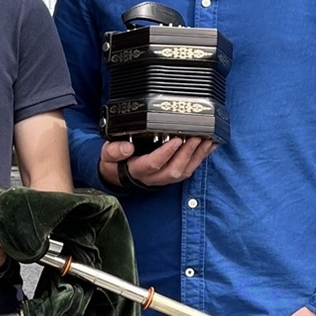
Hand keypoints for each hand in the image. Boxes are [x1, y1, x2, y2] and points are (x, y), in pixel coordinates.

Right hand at [99, 137, 214, 189]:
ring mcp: (164, 178)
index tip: (176, 139)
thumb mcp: (107, 155)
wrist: (118, 175)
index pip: (153, 163)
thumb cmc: (115, 161)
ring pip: (184, 172)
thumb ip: (113, 151)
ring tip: (207, 140)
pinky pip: (189, 170)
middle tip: (196, 137)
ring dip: (197, 156)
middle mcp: (153, 178)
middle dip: (187, 153)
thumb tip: (126, 147)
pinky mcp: (172, 176)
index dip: (166, 153)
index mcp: (137, 170)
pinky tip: (208, 146)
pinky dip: (200, 158)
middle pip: (174, 170)